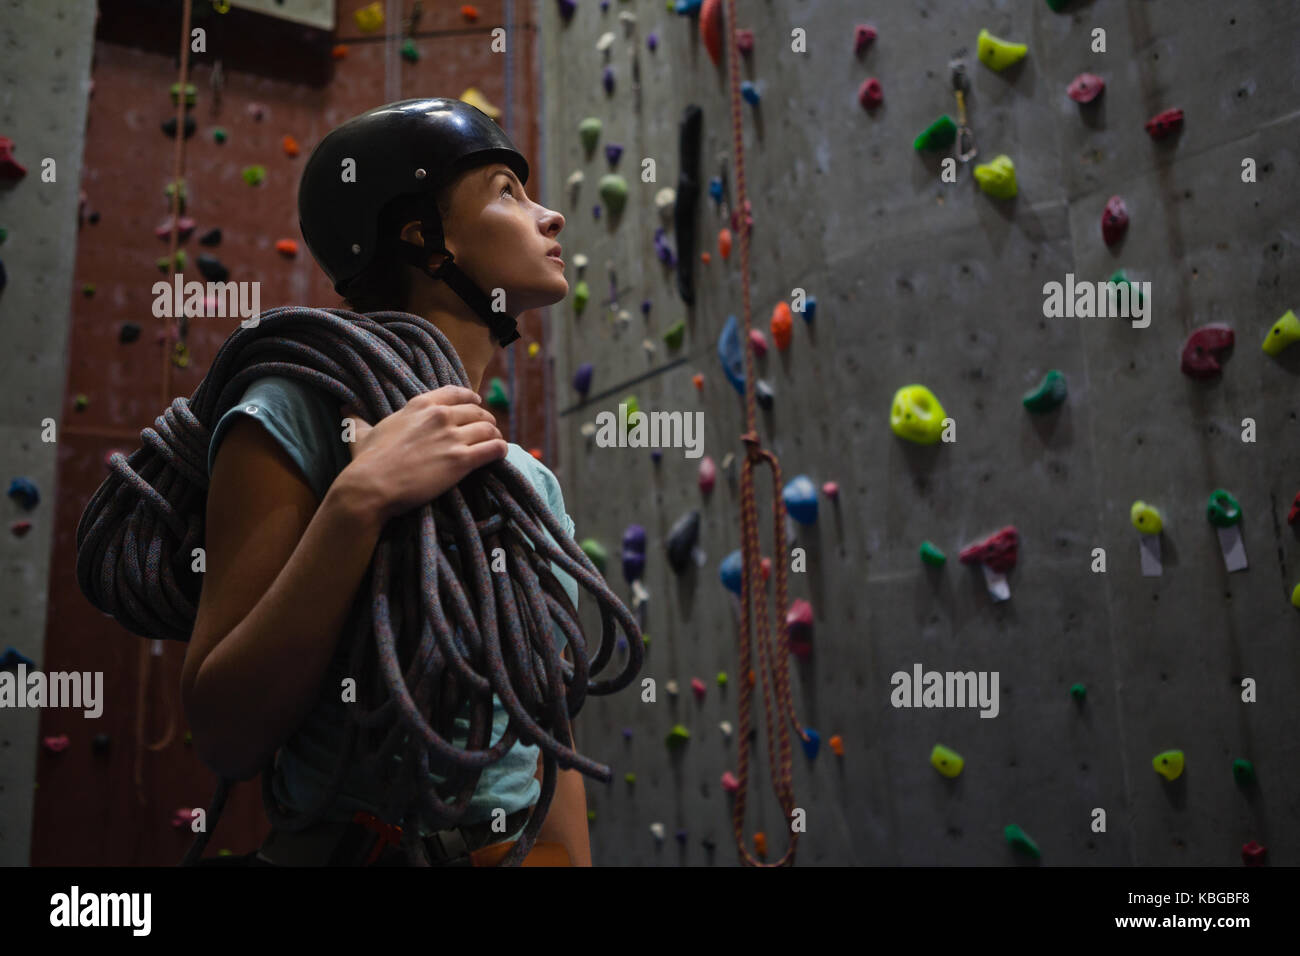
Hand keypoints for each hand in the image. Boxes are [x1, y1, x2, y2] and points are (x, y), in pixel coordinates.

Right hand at [337, 386, 506, 523]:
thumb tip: (343, 408)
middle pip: (478, 412)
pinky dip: (501, 450)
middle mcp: (440, 415)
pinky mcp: (461, 460)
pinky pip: (494, 449)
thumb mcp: (361, 432)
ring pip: (489, 429)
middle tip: (488, 431)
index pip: (457, 392)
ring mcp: (452, 437)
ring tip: (496, 443)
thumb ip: (358, 418)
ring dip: (496, 435)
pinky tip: (500, 454)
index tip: (478, 405)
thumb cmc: (366, 462)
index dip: (472, 399)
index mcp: (420, 404)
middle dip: (486, 421)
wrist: (371, 487)